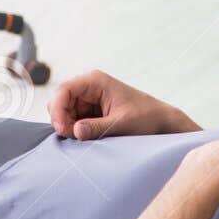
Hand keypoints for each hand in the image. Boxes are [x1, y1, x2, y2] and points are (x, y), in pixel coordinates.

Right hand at [48, 69, 195, 139]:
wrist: (161, 121)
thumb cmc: (145, 118)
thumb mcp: (121, 124)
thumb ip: (97, 127)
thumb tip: (74, 131)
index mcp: (95, 81)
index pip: (63, 90)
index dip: (58, 109)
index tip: (63, 130)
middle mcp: (89, 87)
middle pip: (60, 102)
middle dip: (62, 120)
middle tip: (75, 137)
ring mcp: (88, 99)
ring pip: (64, 113)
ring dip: (69, 127)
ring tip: (86, 138)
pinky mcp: (91, 111)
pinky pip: (73, 120)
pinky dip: (76, 130)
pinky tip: (88, 137)